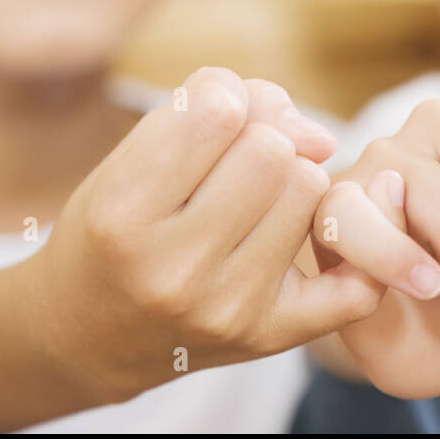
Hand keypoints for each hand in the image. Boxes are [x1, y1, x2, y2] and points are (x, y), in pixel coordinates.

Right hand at [22, 67, 439, 402]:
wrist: (86, 337)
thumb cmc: (112, 228)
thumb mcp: (130, 157)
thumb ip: (212, 110)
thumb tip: (321, 138)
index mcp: (123, 214)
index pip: (218, 110)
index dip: (220, 99)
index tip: (203, 123)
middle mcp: (173, 269)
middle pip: (272, 150)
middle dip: (258, 141)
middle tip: (231, 168)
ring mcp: (226, 309)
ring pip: (310, 187)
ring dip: (291, 182)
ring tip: (254, 203)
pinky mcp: (268, 338)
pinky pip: (354, 278)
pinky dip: (347, 248)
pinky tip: (316, 241)